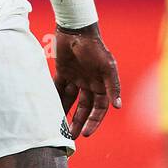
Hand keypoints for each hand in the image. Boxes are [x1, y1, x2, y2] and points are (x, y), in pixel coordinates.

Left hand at [53, 24, 121, 138]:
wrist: (76, 30)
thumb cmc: (95, 47)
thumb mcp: (107, 67)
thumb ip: (112, 86)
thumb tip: (118, 106)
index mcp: (101, 84)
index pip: (99, 108)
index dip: (93, 121)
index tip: (86, 133)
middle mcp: (89, 83)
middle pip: (84, 108)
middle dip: (79, 122)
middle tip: (71, 137)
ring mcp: (76, 78)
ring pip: (71, 101)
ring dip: (66, 114)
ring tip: (60, 128)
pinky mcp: (63, 73)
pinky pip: (59, 90)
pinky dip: (55, 99)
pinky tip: (49, 111)